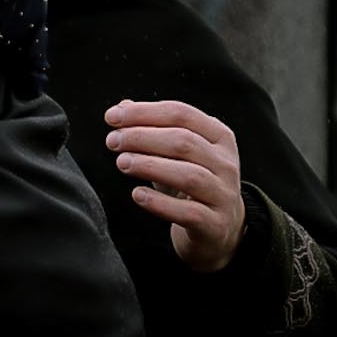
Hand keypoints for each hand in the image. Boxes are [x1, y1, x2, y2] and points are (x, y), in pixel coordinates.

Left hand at [105, 99, 245, 272]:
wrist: (218, 229)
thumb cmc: (190, 183)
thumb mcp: (176, 153)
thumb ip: (152, 129)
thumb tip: (121, 107)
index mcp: (219, 137)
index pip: (181, 114)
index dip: (144, 113)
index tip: (111, 117)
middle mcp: (226, 163)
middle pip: (184, 142)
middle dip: (143, 138)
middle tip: (113, 141)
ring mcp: (223, 194)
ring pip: (189, 175)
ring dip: (150, 166)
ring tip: (122, 163)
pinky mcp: (215, 224)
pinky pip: (188, 212)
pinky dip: (160, 203)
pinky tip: (137, 194)